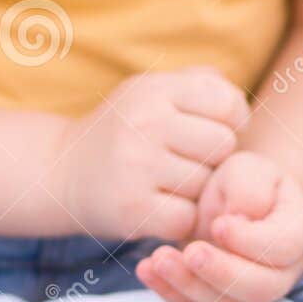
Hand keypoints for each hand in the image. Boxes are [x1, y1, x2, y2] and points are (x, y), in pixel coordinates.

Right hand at [49, 68, 248, 242]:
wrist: (61, 170)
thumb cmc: (125, 129)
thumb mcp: (152, 90)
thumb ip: (200, 82)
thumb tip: (240, 106)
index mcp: (156, 89)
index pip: (227, 103)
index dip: (232, 121)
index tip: (214, 129)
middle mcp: (145, 123)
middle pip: (222, 145)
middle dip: (214, 156)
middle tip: (190, 160)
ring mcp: (137, 166)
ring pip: (205, 184)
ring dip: (196, 189)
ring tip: (171, 182)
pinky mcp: (132, 209)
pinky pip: (186, 218)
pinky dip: (180, 218)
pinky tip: (162, 207)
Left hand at [135, 150, 302, 301]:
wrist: (227, 200)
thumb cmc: (243, 180)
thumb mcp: (247, 169)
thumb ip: (249, 189)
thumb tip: (240, 221)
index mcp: (295, 233)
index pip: (283, 247)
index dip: (251, 241)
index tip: (218, 223)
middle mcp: (281, 271)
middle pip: (260, 287)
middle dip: (222, 274)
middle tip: (191, 252)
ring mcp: (250, 291)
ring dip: (190, 285)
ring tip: (159, 258)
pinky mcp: (218, 300)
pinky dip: (170, 292)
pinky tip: (146, 270)